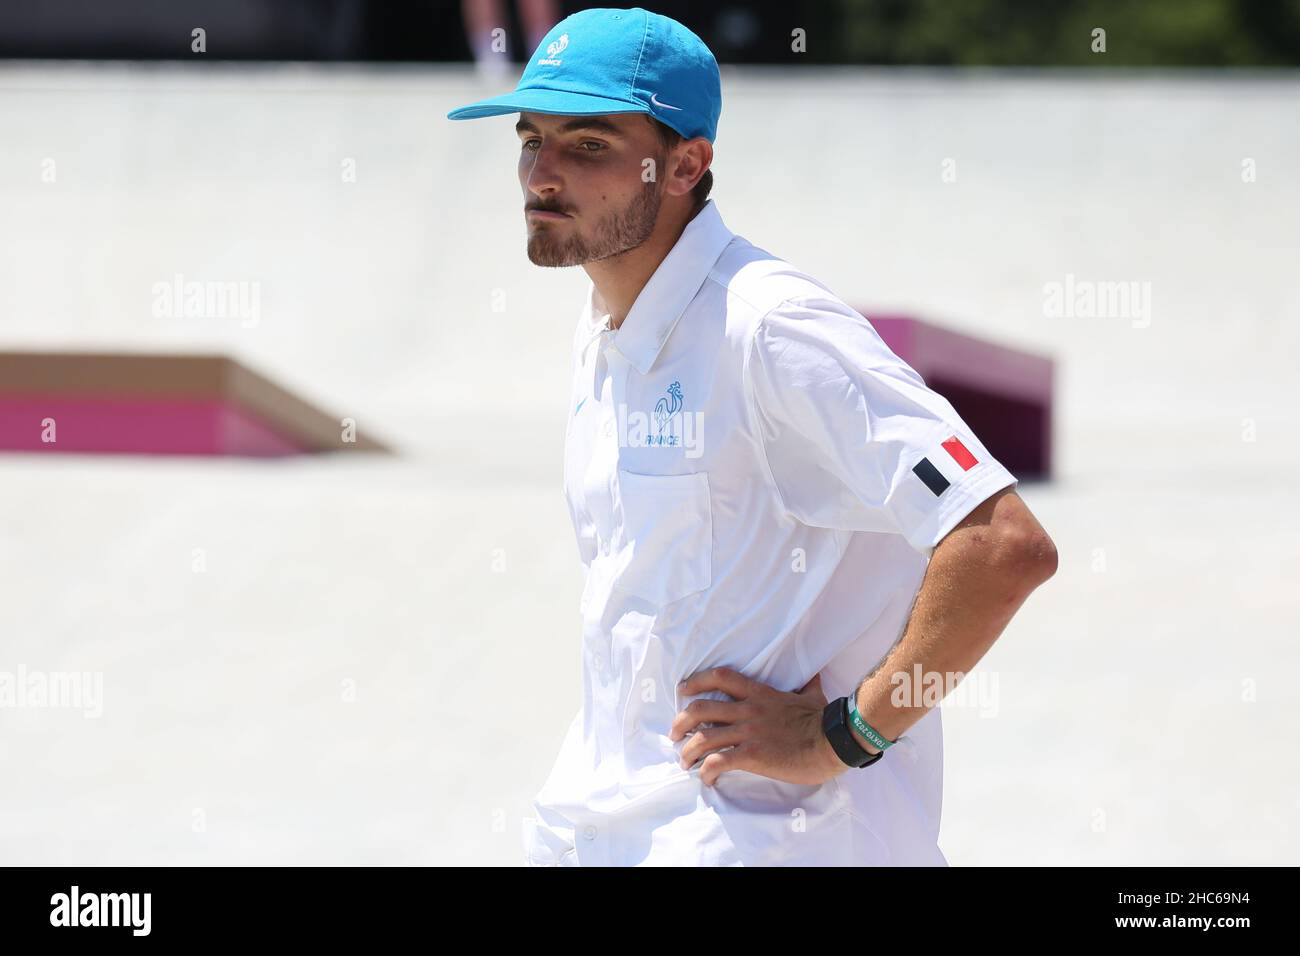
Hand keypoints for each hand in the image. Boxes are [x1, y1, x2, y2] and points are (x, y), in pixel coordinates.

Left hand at [669, 666, 848, 786]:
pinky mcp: (753, 755)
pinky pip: (719, 762)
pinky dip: (706, 772)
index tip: (682, 690)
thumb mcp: (812, 695)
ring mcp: (749, 732)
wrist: (833, 741)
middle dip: (681, 721)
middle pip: (701, 708)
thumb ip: (807, 685)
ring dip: (687, 751)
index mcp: (759, 694)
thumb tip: (815, 674)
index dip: (696, 681)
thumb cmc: (824, 720)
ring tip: (683, 762)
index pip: (720, 677)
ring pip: (703, 737)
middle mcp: (748, 710)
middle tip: (674, 733)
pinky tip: (706, 780)